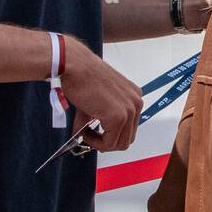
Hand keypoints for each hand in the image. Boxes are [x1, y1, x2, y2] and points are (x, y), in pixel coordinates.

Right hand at [59, 36, 142, 152]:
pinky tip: (85, 130)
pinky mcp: (117, 117)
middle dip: (107, 141)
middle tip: (90, 136)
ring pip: (119, 144)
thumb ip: (104, 118)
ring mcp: (129, 111)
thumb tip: (95, 137)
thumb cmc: (84, 77)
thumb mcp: (101, 98)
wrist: (75, 66)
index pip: (130, 128)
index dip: (112, 135)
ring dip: (100, 143)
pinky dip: (95, 142)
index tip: (97, 134)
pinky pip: (108, 143)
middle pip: (127, 139)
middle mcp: (136, 103)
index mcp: (134, 96)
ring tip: (86, 131)